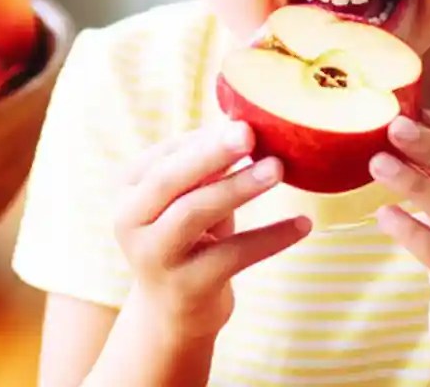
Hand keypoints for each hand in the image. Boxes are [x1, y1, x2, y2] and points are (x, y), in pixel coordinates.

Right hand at [113, 121, 311, 340]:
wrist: (172, 313)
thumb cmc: (188, 237)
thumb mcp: (188, 197)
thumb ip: (206, 164)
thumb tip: (246, 117)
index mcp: (127, 190)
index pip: (165, 155)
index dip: (204, 138)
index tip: (245, 121)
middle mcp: (130, 221)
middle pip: (169, 179)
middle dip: (211, 153)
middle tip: (250, 132)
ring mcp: (155, 256)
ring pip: (195, 212)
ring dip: (239, 187)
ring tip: (278, 168)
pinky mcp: (187, 287)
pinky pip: (233, 255)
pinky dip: (271, 237)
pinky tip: (303, 224)